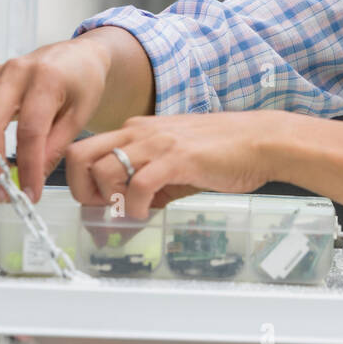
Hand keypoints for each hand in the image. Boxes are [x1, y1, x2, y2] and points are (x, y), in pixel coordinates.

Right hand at [0, 38, 111, 201]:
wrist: (79, 56)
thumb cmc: (84, 82)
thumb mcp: (79, 114)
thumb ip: (56, 145)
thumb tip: (35, 177)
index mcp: (47, 78)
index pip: (31, 130)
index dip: (28, 165)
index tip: (30, 192)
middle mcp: (17, 71)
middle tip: (3, 192)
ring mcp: (0, 74)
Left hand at [64, 110, 286, 216]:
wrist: (263, 142)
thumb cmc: (227, 151)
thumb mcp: (179, 162)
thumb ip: (153, 181)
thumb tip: (132, 209)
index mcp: (139, 130)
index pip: (87, 150)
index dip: (84, 181)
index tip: (99, 203)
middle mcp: (141, 132)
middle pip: (80, 156)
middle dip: (82, 189)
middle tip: (103, 208)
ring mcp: (158, 143)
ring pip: (103, 169)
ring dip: (108, 198)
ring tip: (128, 211)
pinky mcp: (177, 158)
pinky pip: (137, 185)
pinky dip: (134, 206)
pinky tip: (146, 212)